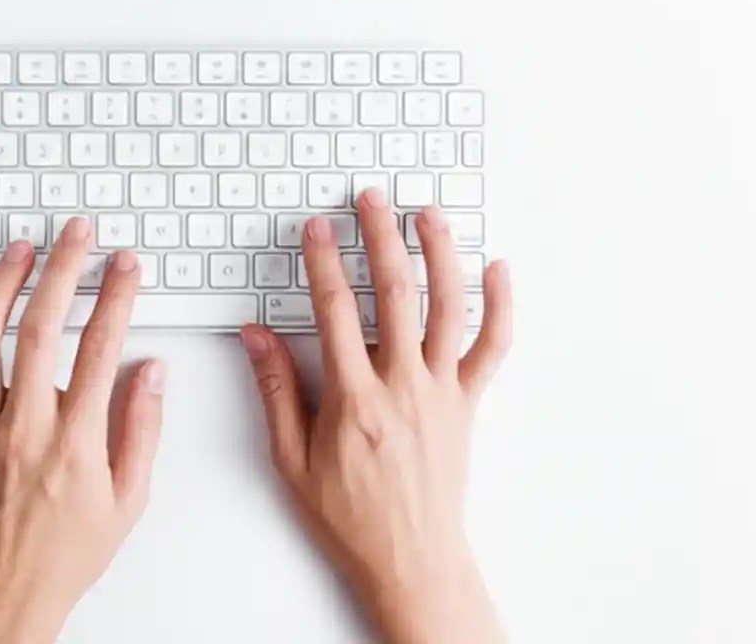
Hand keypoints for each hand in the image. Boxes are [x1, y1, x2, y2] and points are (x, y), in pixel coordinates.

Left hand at [0, 218, 163, 643]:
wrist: (4, 598)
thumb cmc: (66, 554)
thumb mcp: (129, 501)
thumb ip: (142, 431)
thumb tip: (152, 372)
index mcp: (76, 442)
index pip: (102, 349)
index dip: (116, 297)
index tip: (125, 264)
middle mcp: (25, 428)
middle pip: (40, 330)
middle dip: (63, 270)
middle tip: (76, 234)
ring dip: (2, 286)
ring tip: (20, 249)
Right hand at [240, 189, 511, 643]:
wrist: (409, 557)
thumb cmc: (349, 515)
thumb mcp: (292, 459)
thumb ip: (275, 391)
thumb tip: (256, 337)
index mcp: (353, 399)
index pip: (334, 311)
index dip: (323, 262)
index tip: (316, 229)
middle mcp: (402, 386)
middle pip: (394, 294)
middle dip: (380, 238)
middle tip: (370, 199)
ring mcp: (441, 391)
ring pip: (446, 309)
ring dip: (440, 254)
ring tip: (428, 214)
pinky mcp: (468, 403)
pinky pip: (492, 347)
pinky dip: (499, 306)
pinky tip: (498, 270)